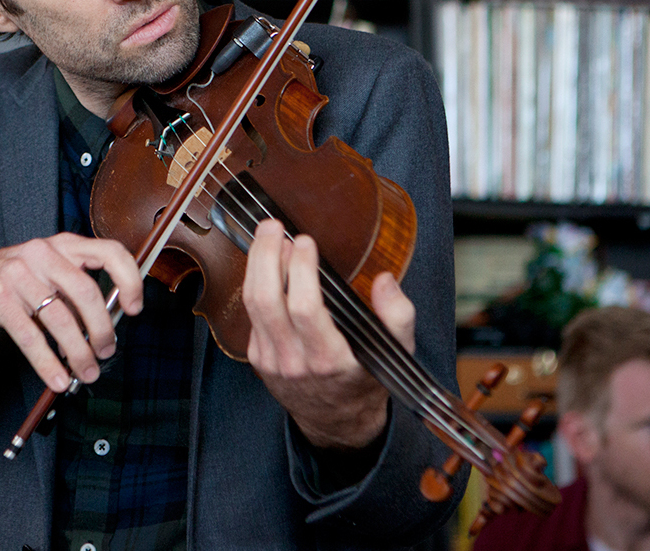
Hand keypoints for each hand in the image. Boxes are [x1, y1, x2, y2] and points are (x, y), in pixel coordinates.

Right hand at [0, 233, 143, 392]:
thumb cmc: (15, 281)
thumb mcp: (48, 273)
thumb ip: (77, 290)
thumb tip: (108, 328)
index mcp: (63, 244)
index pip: (109, 251)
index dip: (129, 280)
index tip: (134, 309)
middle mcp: (43, 252)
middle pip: (85, 291)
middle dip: (102, 328)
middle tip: (107, 351)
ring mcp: (17, 272)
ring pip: (59, 317)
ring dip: (78, 352)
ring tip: (86, 372)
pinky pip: (29, 336)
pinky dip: (48, 362)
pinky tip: (58, 378)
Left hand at [242, 219, 415, 450]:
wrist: (338, 423)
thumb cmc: (366, 380)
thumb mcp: (395, 353)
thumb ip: (398, 317)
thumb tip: (385, 282)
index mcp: (331, 359)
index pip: (305, 310)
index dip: (300, 271)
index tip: (306, 242)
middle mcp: (296, 362)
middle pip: (267, 302)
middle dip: (266, 257)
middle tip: (274, 227)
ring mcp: (272, 361)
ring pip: (252, 305)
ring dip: (256, 264)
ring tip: (267, 236)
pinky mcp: (258, 358)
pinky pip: (251, 314)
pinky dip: (256, 283)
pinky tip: (267, 263)